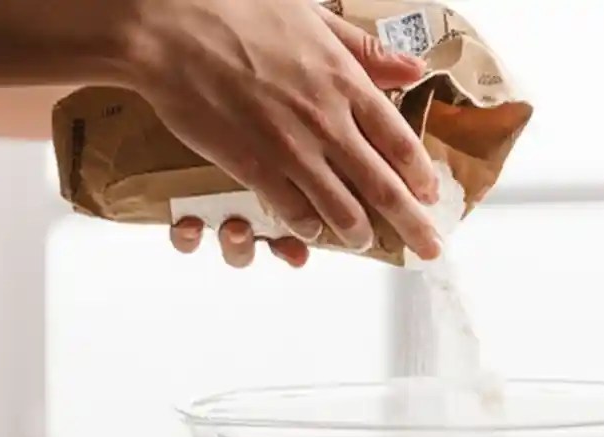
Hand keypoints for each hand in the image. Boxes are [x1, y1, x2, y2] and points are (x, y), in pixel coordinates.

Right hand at [133, 0, 442, 262]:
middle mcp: (328, 121)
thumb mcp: (313, 16)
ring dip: (358, 231)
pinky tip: (313, 230)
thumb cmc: (238, 9)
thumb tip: (412, 69)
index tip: (431, 194)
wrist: (172, 28)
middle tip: (429, 247)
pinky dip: (307, 225)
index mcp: (346, 82)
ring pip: (342, 208)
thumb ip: (364, 49)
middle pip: (384, 186)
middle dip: (412, 223)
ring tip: (366, 241)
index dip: (420, 175)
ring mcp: (293, 149)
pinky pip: (292, 210)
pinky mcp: (254, 167)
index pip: (400, 141)